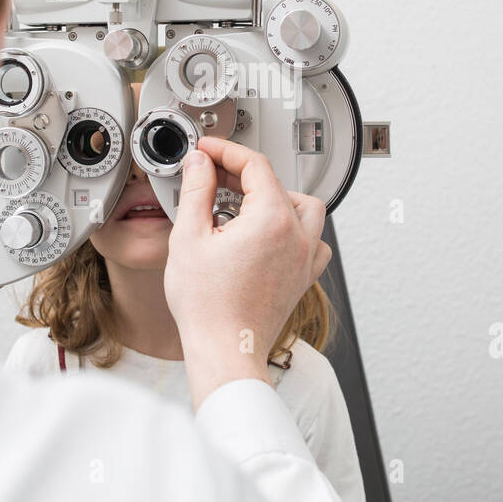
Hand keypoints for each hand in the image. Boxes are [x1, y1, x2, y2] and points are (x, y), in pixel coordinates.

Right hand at [165, 137, 330, 409]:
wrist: (225, 351)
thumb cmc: (208, 307)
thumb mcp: (189, 237)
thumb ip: (196, 191)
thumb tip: (199, 164)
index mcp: (272, 219)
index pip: (254, 165)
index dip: (226, 151)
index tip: (206, 151)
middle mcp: (297, 236)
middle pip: (279, 183)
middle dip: (245, 174)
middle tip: (213, 177)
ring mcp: (305, 259)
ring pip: (306, 209)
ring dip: (277, 198)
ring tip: (244, 203)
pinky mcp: (303, 278)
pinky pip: (313, 241)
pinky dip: (295, 230)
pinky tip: (268, 236)